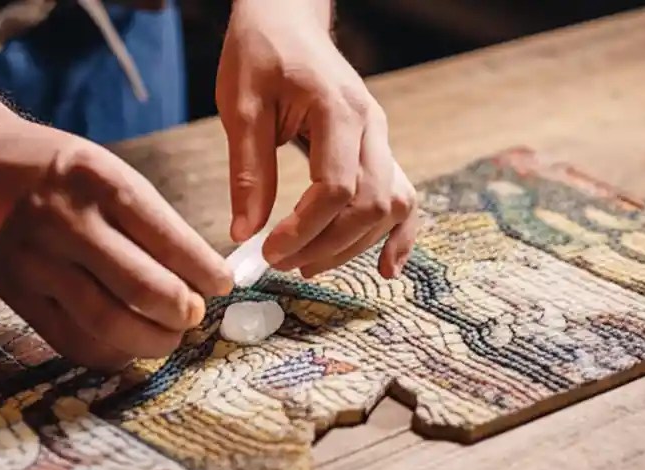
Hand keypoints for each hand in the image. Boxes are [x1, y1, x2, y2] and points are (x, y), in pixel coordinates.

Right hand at [0, 121, 231, 369]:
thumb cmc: (57, 173)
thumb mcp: (106, 171)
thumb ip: (149, 222)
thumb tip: (201, 279)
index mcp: (97, 181)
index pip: (166, 237)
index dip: (204, 271)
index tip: (222, 284)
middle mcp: (64, 220)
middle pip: (141, 287)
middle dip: (182, 311)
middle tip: (195, 316)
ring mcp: (36, 262)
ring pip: (107, 321)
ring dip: (151, 340)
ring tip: (170, 335)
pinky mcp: (16, 295)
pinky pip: (72, 340)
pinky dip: (111, 352)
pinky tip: (129, 346)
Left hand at [216, 0, 418, 279]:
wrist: (286, 20)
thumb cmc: (260, 54)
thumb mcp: (241, 106)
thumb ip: (247, 171)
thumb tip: (244, 233)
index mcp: (337, 110)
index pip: (336, 187)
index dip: (305, 228)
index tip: (268, 251)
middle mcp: (371, 126)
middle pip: (369, 204)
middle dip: (327, 244)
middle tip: (281, 263)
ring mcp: (381, 138)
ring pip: (390, 206)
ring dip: (353, 245)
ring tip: (308, 265)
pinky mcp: (379, 149)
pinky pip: (403, 198)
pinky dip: (398, 235)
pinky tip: (384, 269)